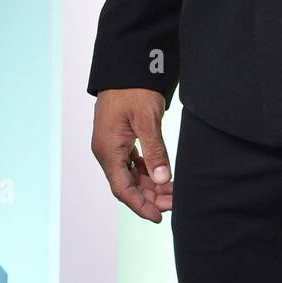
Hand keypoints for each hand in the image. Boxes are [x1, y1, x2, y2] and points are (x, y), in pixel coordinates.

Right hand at [91, 88, 171, 221]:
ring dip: (151, 185)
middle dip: (150, 197)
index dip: (141, 206)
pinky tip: (163, 176)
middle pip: (127, 185)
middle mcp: (106, 151)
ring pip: (131, 175)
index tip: (159, 216)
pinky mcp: (120, 139)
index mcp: (107, 150)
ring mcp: (112, 145)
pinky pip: (132, 163)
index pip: (122, 189)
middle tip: (175, 203)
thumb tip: (163, 180)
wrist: (125, 66)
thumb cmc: (133, 89)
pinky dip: (148, 171)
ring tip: (173, 192)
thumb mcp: (147, 119)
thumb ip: (155, 150)